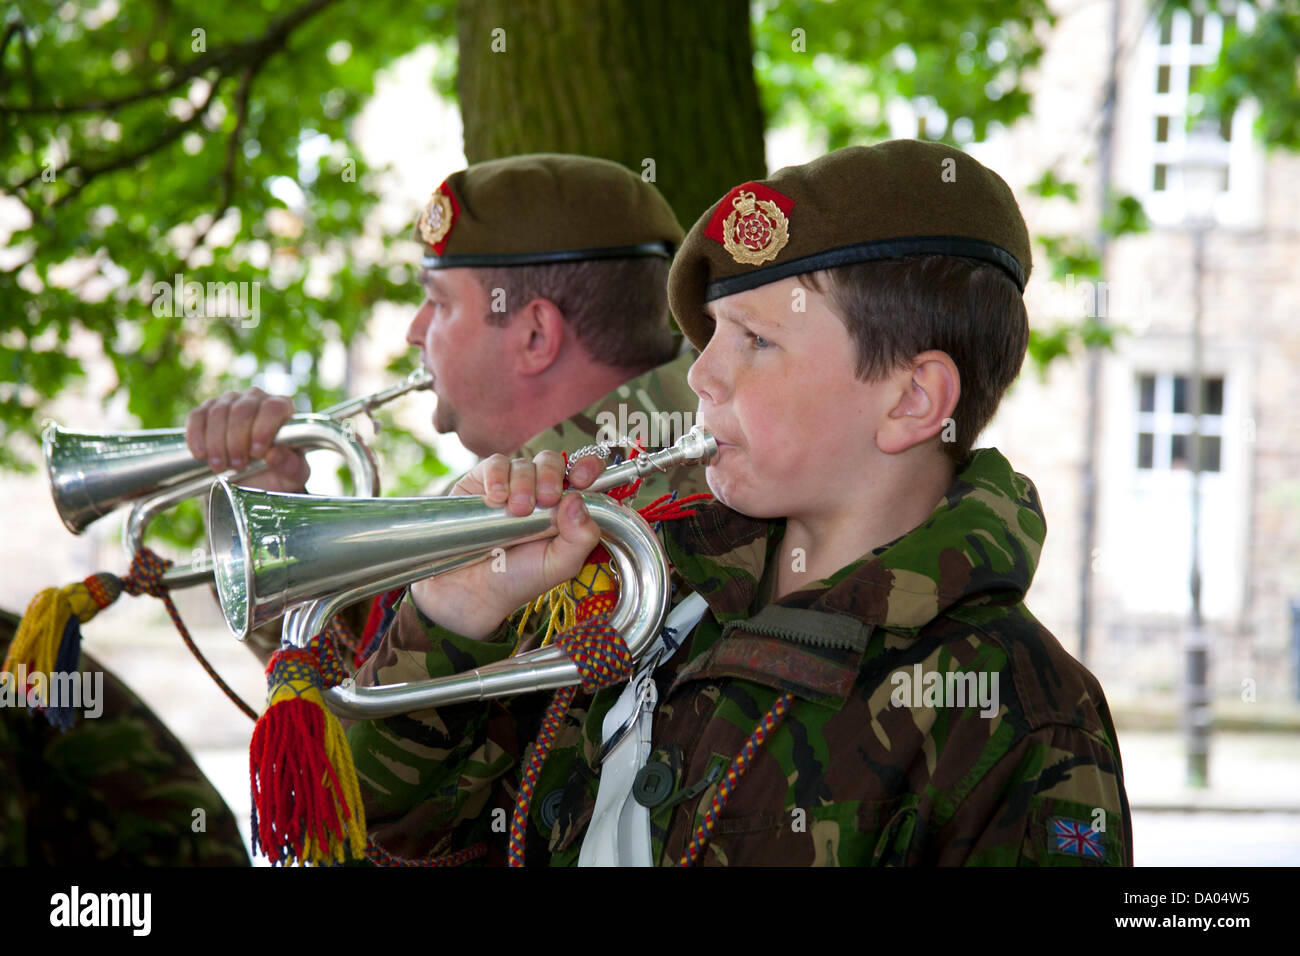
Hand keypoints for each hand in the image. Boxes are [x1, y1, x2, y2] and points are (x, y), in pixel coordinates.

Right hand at [185, 388, 310, 492]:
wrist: (254, 480)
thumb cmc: (279, 471)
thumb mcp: (292, 474)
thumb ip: (290, 465)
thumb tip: (275, 454)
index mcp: (282, 408)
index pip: (273, 408)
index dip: (264, 429)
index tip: (257, 453)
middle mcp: (257, 397)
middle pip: (243, 410)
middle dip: (237, 441)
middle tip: (238, 465)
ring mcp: (230, 400)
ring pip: (218, 413)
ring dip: (217, 443)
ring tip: (221, 466)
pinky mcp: (207, 409)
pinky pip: (198, 416)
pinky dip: (197, 436)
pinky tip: (200, 455)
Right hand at [409, 451, 608, 638]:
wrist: (473, 590)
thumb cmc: (520, 578)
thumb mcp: (560, 565)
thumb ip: (581, 537)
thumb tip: (578, 500)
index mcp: (565, 508)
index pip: (584, 473)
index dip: (588, 466)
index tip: (582, 479)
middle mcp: (540, 492)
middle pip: (553, 462)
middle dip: (551, 476)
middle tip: (546, 500)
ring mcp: (511, 485)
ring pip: (524, 463)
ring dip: (525, 482)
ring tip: (516, 510)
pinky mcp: (481, 483)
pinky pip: (494, 464)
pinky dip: (498, 476)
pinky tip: (496, 498)